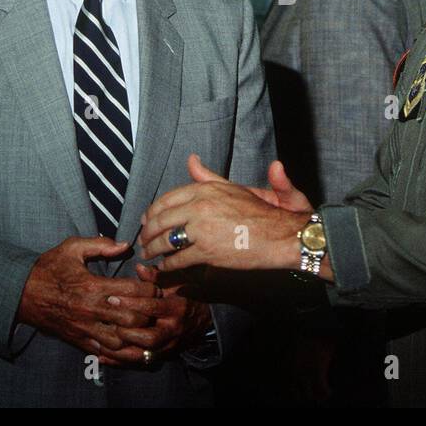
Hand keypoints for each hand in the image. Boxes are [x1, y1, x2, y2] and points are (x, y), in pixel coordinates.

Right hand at [17, 236, 164, 365]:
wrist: (20, 294)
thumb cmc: (48, 268)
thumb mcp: (72, 248)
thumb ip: (100, 245)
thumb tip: (125, 245)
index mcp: (92, 287)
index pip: (133, 292)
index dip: (149, 289)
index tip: (153, 286)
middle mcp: (91, 311)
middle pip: (132, 319)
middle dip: (147, 313)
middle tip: (152, 306)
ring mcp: (85, 329)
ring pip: (121, 340)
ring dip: (135, 333)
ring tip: (141, 324)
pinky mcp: (79, 341)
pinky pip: (105, 353)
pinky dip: (119, 350)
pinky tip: (128, 342)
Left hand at [108, 263, 213, 361]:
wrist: (206, 319)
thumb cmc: (188, 295)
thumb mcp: (177, 281)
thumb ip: (157, 276)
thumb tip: (138, 267)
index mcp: (176, 308)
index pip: (152, 308)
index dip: (131, 303)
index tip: (111, 298)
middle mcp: (173, 330)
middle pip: (148, 338)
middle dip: (126, 332)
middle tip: (108, 322)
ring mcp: (168, 346)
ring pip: (143, 355)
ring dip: (120, 352)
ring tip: (99, 343)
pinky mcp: (163, 356)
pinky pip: (140, 363)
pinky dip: (121, 362)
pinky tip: (102, 357)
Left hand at [140, 154, 307, 272]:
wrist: (282, 235)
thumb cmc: (264, 212)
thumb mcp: (235, 187)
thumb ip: (209, 176)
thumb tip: (192, 159)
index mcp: (206, 190)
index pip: (167, 199)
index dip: (153, 212)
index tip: (147, 219)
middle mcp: (200, 206)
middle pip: (161, 220)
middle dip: (147, 232)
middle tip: (143, 240)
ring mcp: (202, 230)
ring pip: (165, 240)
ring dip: (153, 249)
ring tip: (149, 255)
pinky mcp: (207, 252)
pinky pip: (178, 259)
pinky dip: (168, 265)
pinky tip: (165, 267)